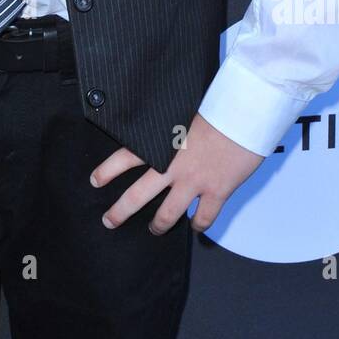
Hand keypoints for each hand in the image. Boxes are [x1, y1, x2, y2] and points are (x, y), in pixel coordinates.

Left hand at [90, 111, 264, 234]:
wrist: (244, 114)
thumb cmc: (217, 108)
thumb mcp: (183, 114)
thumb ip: (170, 130)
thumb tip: (163, 134)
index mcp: (161, 143)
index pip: (124, 158)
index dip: (107, 171)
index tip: (95, 181)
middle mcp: (173, 166)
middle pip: (138, 195)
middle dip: (120, 211)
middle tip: (110, 220)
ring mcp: (194, 181)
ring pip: (168, 214)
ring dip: (158, 225)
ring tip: (154, 230)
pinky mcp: (216, 191)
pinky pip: (204, 217)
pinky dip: (199, 225)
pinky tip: (196, 227)